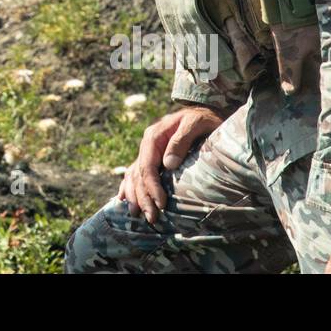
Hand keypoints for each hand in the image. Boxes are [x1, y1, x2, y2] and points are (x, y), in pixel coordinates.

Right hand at [118, 105, 222, 224]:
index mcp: (154, 136)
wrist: (205, 112)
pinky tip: (124, 198)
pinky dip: (129, 186)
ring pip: (135, 176)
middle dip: (143, 197)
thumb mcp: (195, 124)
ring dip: (135, 196)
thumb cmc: (203, 118)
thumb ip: (180, 141)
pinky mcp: (153, 158)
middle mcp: (147, 145)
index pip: (147, 165)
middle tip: (151, 218)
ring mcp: (148, 151)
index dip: (152, 186)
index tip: (161, 203)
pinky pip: (136, 173)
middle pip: (139, 174)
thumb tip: (168, 164)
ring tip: (136, 214)